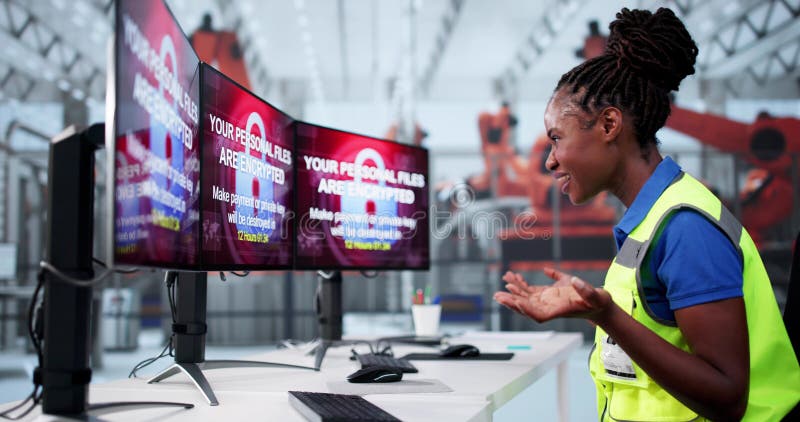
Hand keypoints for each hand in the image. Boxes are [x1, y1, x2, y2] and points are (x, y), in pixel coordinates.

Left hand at [493, 268, 611, 322]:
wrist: (599, 304)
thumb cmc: (598, 302)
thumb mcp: (596, 296)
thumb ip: (586, 289)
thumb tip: (575, 281)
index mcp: (559, 311)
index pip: (539, 315)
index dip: (526, 310)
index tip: (516, 302)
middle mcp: (550, 308)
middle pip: (527, 307)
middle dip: (512, 301)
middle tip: (498, 295)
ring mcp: (547, 301)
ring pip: (526, 298)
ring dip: (513, 290)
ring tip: (503, 280)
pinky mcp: (548, 294)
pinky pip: (530, 290)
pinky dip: (521, 284)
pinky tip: (513, 277)